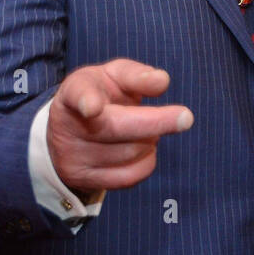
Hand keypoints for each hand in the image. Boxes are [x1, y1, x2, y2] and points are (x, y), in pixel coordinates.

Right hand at [47, 58, 192, 195]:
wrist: (72, 130)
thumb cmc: (102, 94)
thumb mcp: (114, 76)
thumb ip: (136, 75)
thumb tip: (161, 81)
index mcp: (75, 91)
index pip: (79, 94)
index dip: (87, 100)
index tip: (93, 107)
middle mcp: (67, 125)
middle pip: (115, 128)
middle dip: (154, 123)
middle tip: (186, 117)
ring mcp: (73, 156)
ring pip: (130, 152)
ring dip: (150, 139)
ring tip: (144, 128)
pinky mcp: (85, 180)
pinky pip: (130, 175)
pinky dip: (147, 160)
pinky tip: (141, 147)